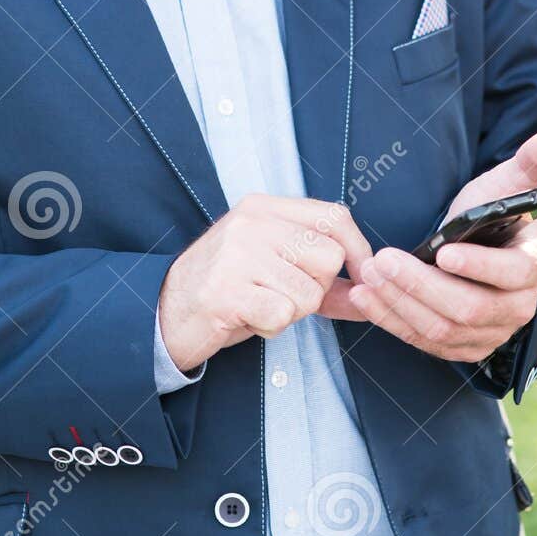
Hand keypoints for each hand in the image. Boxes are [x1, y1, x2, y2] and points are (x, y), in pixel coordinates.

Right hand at [157, 193, 374, 371]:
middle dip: (315, 288)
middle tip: (280, 295)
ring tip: (258, 306)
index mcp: (263, 207)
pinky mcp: (226, 291)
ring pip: (308, 293)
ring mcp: (237, 254)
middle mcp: (251, 223)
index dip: (357, 250)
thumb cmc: (226, 289)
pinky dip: (270, 328)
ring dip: (290, 313)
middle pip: (328, 258)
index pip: (334, 217)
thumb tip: (372, 287)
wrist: (164, 312)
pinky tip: (246, 318)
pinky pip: (282, 316)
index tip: (359, 277)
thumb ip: (320, 274)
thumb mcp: (271, 266)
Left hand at [334, 130, 536, 363]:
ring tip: (368, 274)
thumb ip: (525, 166)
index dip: (478, 266)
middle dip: (420, 285)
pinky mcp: (460, 348)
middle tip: (383, 259)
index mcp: (531, 268)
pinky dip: (390, 320)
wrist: (474, 251)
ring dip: (399, 303)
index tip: (442, 252)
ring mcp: (488, 334)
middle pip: (467, 308)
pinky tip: (363, 297)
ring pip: (441, 329)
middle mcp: (516, 309)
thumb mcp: (501, 188)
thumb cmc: (488, 217)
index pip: (511, 274)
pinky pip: (424, 342)